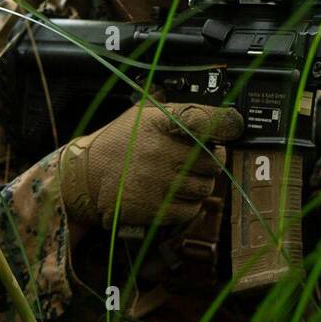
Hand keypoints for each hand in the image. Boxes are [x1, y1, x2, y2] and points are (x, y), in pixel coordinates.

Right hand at [58, 102, 243, 228]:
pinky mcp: (155, 207)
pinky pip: (192, 209)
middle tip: (199, 161)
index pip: (205, 119)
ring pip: (206, 187)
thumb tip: (216, 113)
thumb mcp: (142, 114)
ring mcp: (159, 181)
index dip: (225, 123)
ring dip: (200, 184)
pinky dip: (189, 205)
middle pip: (214, 160)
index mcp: (160, 123)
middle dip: (211, 162)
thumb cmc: (119, 143)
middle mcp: (161, 151)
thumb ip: (176, 112)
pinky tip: (176, 196)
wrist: (86, 177)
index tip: (233, 126)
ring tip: (183, 179)